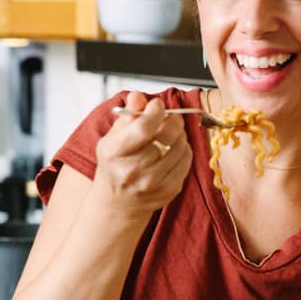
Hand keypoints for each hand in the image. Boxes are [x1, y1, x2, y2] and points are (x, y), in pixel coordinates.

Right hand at [93, 92, 191, 216]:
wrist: (118, 202)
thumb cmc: (116, 163)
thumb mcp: (114, 136)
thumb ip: (129, 114)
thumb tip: (139, 97)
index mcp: (114, 152)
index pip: (143, 127)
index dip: (155, 111)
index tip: (157, 106)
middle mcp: (132, 170)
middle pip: (166, 136)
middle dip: (172, 121)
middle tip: (170, 118)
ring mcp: (152, 183)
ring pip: (180, 147)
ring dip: (179, 135)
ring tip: (170, 135)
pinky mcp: (168, 190)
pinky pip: (186, 161)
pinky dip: (183, 150)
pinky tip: (172, 150)